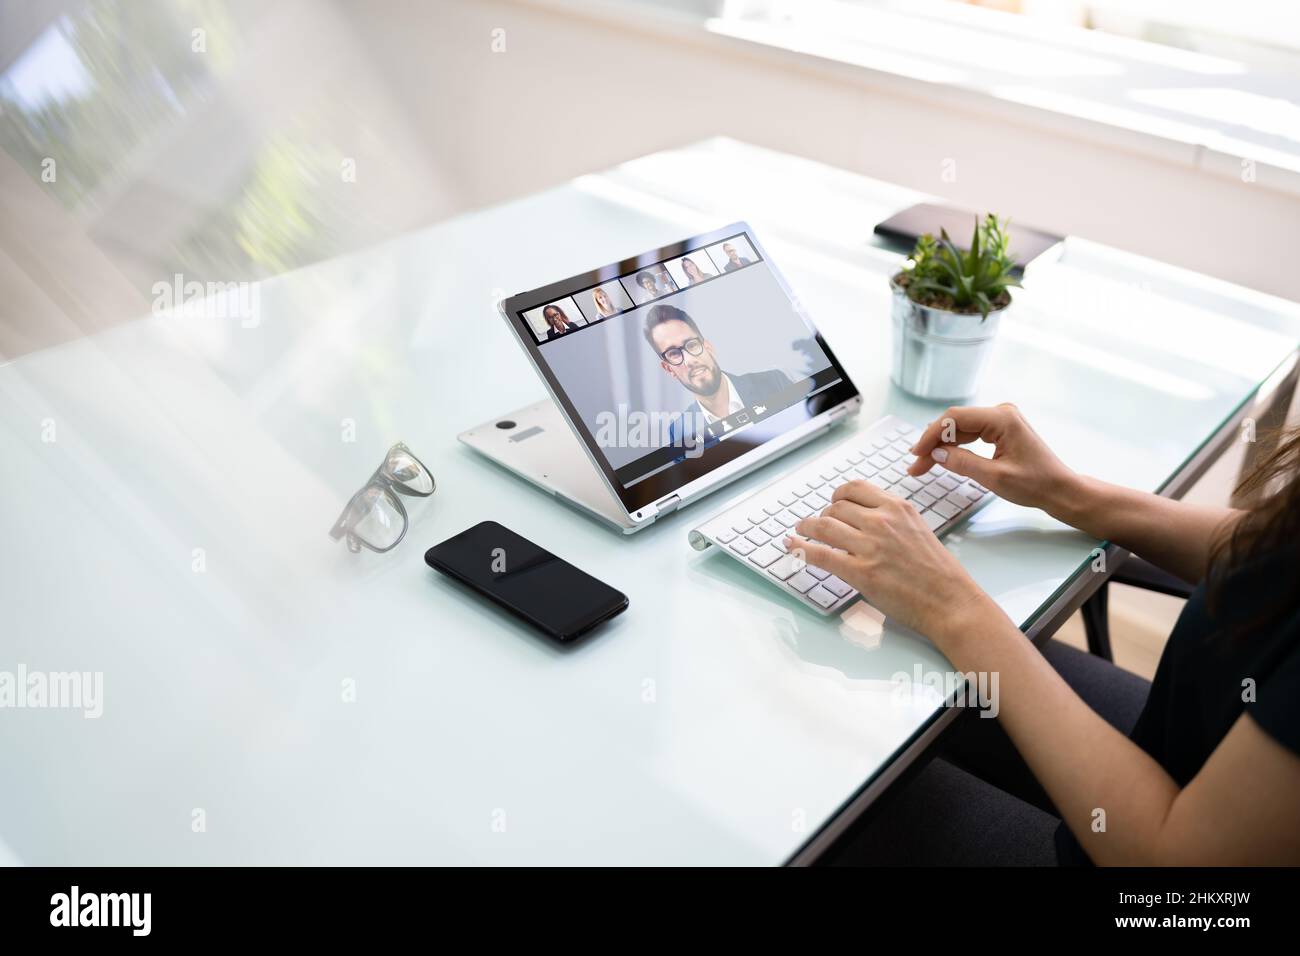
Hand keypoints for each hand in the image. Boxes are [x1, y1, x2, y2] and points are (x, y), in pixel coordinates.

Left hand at [787, 480, 1002, 642]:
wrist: (951, 601)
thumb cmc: (939, 572)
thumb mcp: (918, 530)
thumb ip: (892, 520)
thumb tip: (863, 519)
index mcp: (898, 508)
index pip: (855, 488)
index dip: (838, 494)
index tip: (832, 501)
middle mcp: (882, 522)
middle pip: (836, 506)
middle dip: (823, 514)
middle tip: (817, 524)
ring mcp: (870, 546)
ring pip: (824, 525)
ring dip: (806, 527)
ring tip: (800, 531)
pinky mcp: (860, 572)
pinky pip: (821, 554)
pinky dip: (800, 548)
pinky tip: (791, 546)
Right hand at [907, 403, 1077, 515]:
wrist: (1060, 490)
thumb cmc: (1035, 485)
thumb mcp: (995, 478)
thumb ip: (962, 463)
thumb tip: (935, 455)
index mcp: (1002, 418)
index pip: (954, 419)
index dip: (931, 435)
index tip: (916, 455)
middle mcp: (1000, 413)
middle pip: (955, 423)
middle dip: (933, 443)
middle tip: (915, 465)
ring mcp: (1000, 420)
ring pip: (960, 429)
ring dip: (941, 446)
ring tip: (922, 465)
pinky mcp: (1000, 430)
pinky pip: (970, 435)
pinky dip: (954, 447)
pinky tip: (941, 459)